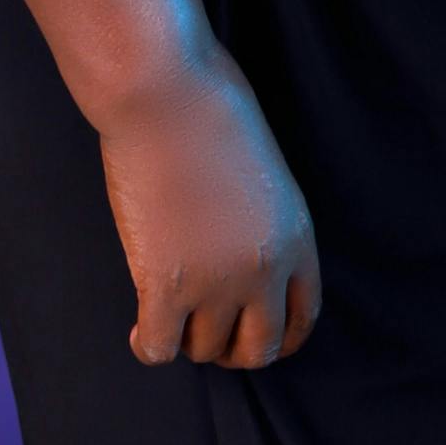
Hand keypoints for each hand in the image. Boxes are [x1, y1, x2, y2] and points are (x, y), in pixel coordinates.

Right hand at [94, 42, 321, 370]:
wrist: (167, 94)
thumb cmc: (211, 109)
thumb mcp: (265, 174)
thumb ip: (262, 226)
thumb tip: (240, 266)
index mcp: (296, 237)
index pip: (303, 318)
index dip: (278, 337)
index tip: (253, 335)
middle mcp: (264, 268)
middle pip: (257, 350)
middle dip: (232, 347)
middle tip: (206, 328)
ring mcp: (215, 282)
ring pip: (204, 351)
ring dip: (187, 336)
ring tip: (170, 307)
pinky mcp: (165, 285)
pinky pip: (159, 350)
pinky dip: (149, 344)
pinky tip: (142, 323)